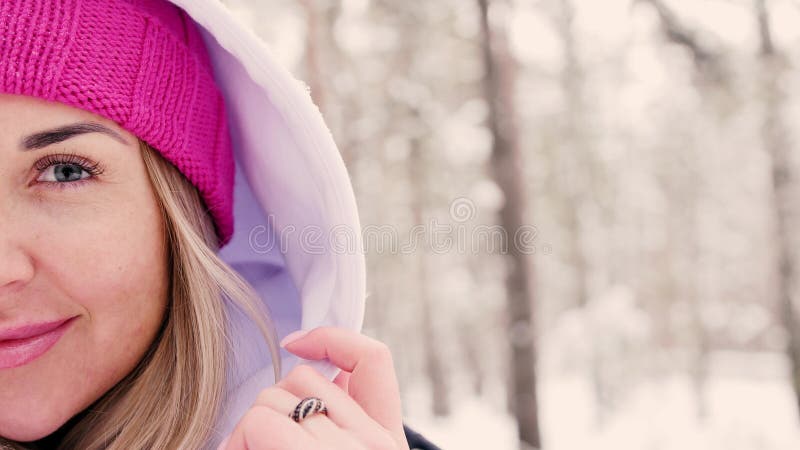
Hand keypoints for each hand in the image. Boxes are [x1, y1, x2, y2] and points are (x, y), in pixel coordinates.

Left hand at [217, 327, 410, 449]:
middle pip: (303, 377)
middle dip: (271, 404)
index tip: (291, 342)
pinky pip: (258, 421)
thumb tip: (314, 367)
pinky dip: (237, 440)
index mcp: (386, 441)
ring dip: (249, 427)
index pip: (373, 359)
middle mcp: (376, 444)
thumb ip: (339, 417)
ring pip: (272, 397)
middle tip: (259, 444)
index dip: (330, 337)